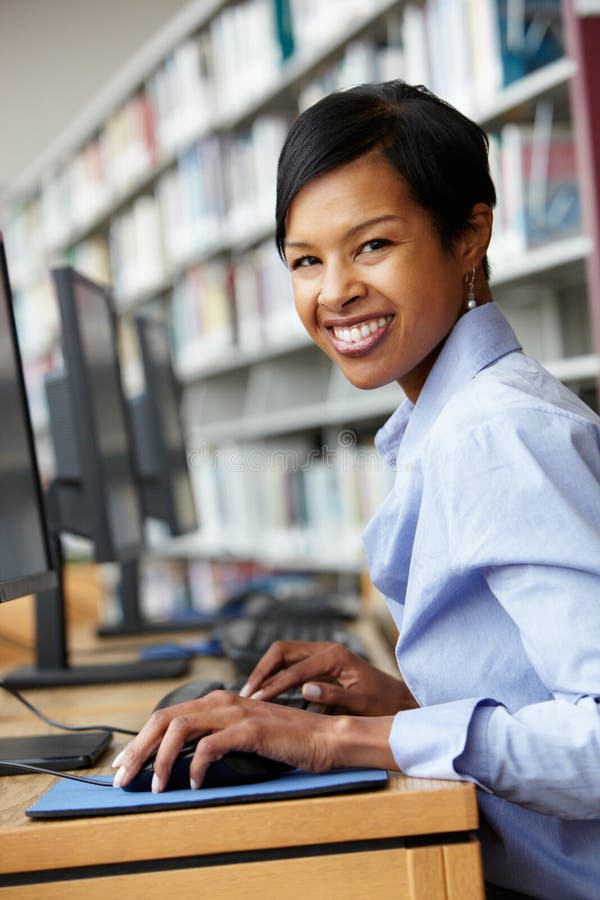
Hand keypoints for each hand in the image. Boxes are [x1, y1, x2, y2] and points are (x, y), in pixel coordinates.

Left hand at [112, 689, 395, 791]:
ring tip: (155, 785)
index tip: (125, 762)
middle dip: (138, 749)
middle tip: (124, 777)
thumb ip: (216, 737)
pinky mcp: (251, 729)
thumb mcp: (244, 735)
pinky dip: (196, 766)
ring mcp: (237, 712)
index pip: (167, 715)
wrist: (327, 737)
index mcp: (219, 700)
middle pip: (164, 718)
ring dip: (160, 758)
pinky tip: (195, 783)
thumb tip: (182, 759)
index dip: (140, 739)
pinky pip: (211, 745)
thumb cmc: (288, 740)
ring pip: (180, 728)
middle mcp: (223, 700)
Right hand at [239, 640, 417, 716]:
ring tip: (250, 693)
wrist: (400, 701)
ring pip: (284, 655)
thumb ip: (333, 696)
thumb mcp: (360, 703)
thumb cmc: (383, 704)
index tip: (255, 700)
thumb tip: (304, 690)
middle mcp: (326, 650)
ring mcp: (323, 655)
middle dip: (262, 670)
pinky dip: (277, 676)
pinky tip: (267, 693)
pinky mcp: (321, 664)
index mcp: (335, 656)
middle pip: (283, 651)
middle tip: (247, 692)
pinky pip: (292, 665)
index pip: (295, 669)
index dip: (273, 685)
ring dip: (266, 672)